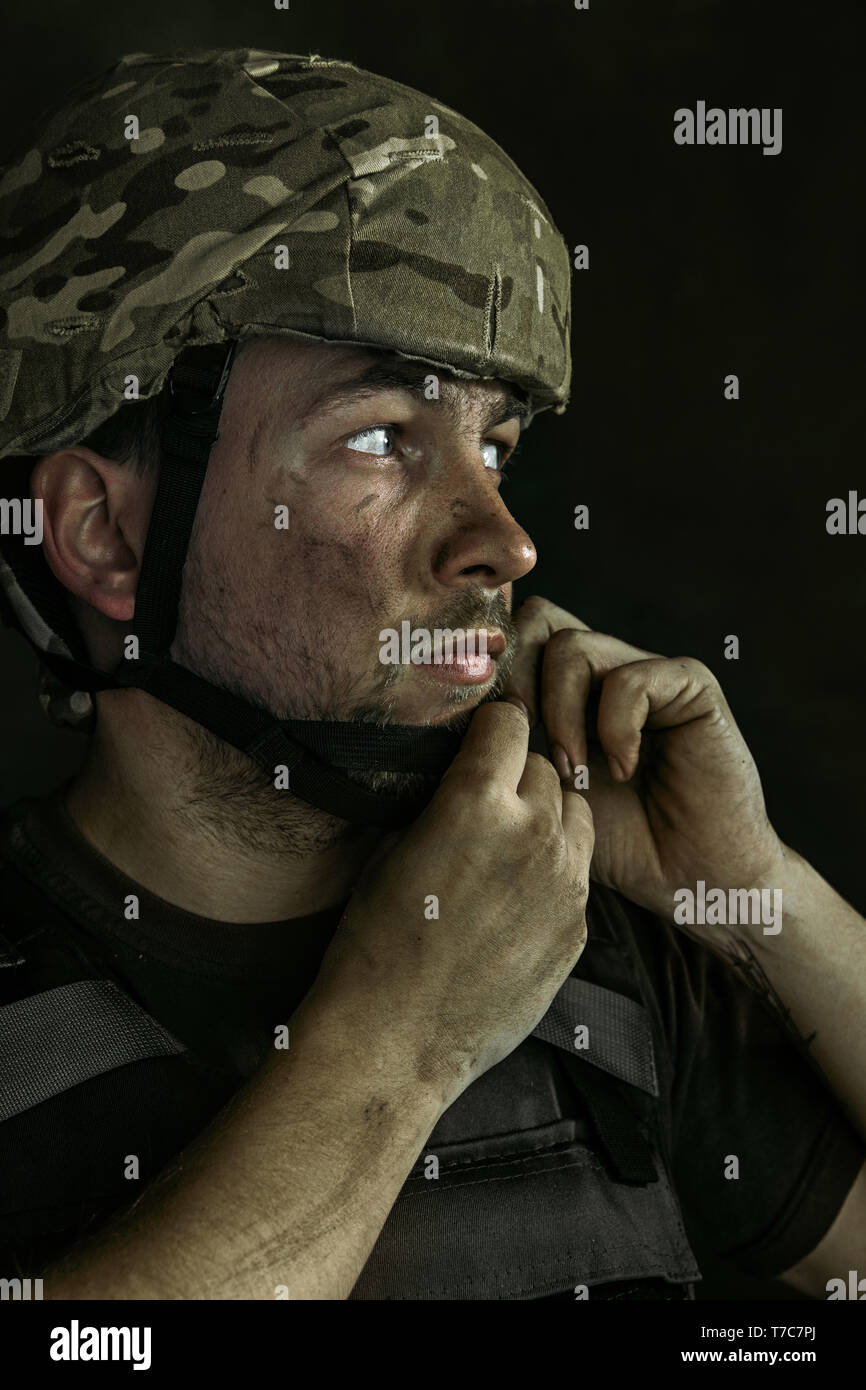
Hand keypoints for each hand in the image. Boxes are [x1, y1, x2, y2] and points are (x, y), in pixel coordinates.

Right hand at [308, 701, 593, 1108]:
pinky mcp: (578, 926)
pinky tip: (516, 899)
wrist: (395, 1040)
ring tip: (508, 849)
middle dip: (518, 777)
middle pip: (545, 768)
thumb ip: (442, 801)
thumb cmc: (375, 944)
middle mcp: (532, 834)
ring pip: (575, 814)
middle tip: (486, 806)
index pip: (509, 722)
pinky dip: (556, 870)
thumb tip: (461, 773)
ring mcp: (564, 883)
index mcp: (476, 804)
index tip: (479, 743)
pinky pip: (579, 871)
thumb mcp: (393, 849)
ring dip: (548, 817)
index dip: (490, 729)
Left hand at [502, 595, 787, 942]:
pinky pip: (630, 678)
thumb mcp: (543, 796)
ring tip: (575, 773)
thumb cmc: (619, 847)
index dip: (492, 672)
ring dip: (561, 713)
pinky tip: (623, 770)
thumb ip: (509, 749)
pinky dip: (615, 726)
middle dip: (517, 679)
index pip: (515, 637)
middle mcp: (605, 671)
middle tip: (524, 743)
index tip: (484, 733)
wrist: (693, 878)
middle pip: (537, 622)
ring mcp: (648, 672)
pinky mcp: (691, 685)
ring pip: (572, 647)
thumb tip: (451, 715)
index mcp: (567, 690)